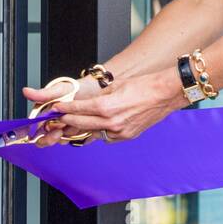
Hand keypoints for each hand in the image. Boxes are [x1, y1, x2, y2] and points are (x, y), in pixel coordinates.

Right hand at [22, 75, 103, 145]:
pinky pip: (77, 140)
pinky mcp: (80, 133)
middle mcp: (54, 124)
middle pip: (47, 139)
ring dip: (67, 135)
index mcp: (46, 115)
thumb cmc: (76, 89)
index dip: (41, 133)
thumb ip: (43, 94)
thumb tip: (26, 91)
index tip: (50, 129)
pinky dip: (80, 136)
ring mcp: (67, 129)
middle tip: (59, 131)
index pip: (37, 130)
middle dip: (52, 138)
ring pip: (62, 140)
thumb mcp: (60, 89)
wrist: (96, 89)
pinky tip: (84, 128)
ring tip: (74, 124)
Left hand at [34, 67, 185, 146]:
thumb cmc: (143, 86)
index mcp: (106, 107)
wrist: (164, 94)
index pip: (78, 109)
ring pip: (93, 133)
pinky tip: (100, 125)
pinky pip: (107, 137)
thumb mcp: (116, 86)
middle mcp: (111, 122)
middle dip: (69, 120)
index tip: (57, 108)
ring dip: (84, 127)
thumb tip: (86, 102)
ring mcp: (119, 132)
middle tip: (61, 116)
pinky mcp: (127, 136)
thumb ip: (99, 97)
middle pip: (81, 123)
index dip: (65, 109)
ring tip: (77, 121)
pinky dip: (101, 131)